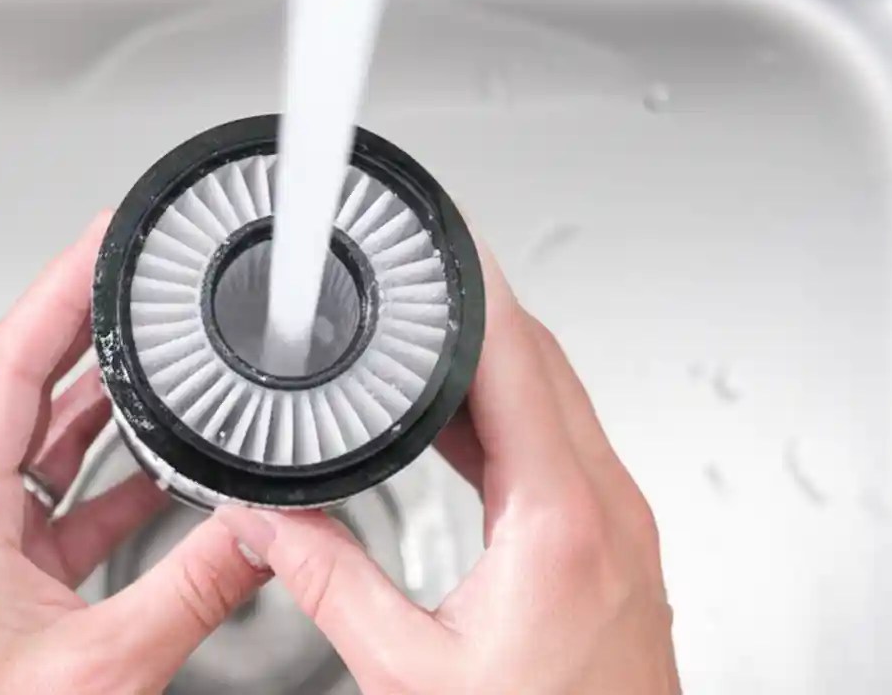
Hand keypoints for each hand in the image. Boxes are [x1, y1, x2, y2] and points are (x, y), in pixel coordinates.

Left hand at [0, 212, 266, 694]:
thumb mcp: (103, 667)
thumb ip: (193, 590)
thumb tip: (260, 531)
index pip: (7, 362)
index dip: (59, 288)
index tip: (102, 239)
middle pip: (27, 388)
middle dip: (88, 327)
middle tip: (138, 277)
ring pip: (47, 446)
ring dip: (104, 402)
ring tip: (158, 357)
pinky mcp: (9, 583)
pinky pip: (64, 505)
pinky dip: (113, 480)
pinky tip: (161, 472)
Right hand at [216, 246, 680, 693]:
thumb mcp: (410, 672)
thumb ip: (331, 585)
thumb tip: (271, 523)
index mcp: (559, 521)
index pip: (519, 360)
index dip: (476, 288)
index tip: (444, 240)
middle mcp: (606, 507)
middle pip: (543, 362)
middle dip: (478, 307)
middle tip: (422, 270)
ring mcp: (620, 521)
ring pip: (557, 397)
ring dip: (495, 356)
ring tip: (426, 330)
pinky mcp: (614, 541)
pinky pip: (562, 441)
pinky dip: (511, 408)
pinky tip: (459, 416)